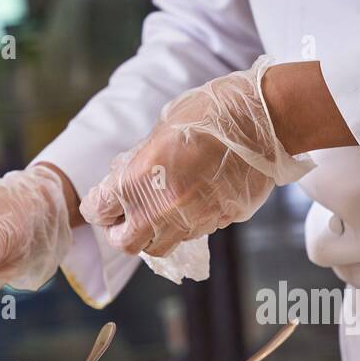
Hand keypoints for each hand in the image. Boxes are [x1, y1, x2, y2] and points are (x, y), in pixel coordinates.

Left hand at [84, 56, 313, 257]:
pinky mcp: (219, 223)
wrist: (260, 120)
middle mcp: (161, 209)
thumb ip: (137, 160)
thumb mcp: (159, 130)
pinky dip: (185, 225)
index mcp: (137, 181)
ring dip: (154, 234)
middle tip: (127, 218)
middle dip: (122, 233)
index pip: (99, 212)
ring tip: (161, 211)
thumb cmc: (209, 114)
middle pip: (127, 244)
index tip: (105, 202)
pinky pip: (192, 234)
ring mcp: (192, 221)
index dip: (99, 207)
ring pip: (161, 246)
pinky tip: (192, 202)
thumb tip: (123, 176)